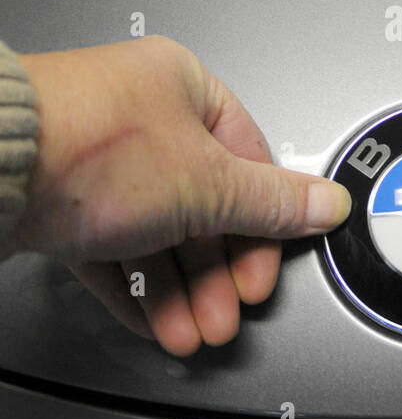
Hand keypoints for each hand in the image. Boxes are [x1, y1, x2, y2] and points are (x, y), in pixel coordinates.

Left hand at [5, 36, 350, 354]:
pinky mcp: (59, 199)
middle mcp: (140, 117)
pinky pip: (111, 249)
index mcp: (183, 87)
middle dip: (216, 273)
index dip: (263, 223)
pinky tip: (151, 320)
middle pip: (202, 205)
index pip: (248, 160)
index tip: (266, 269)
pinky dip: (136, 288)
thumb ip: (269, 202)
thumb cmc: (84, 146)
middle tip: (226, 312)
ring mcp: (96, 159)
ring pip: (156, 233)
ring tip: (190, 331)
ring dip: (180, 291)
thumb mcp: (204, 183)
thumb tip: (324, 203)